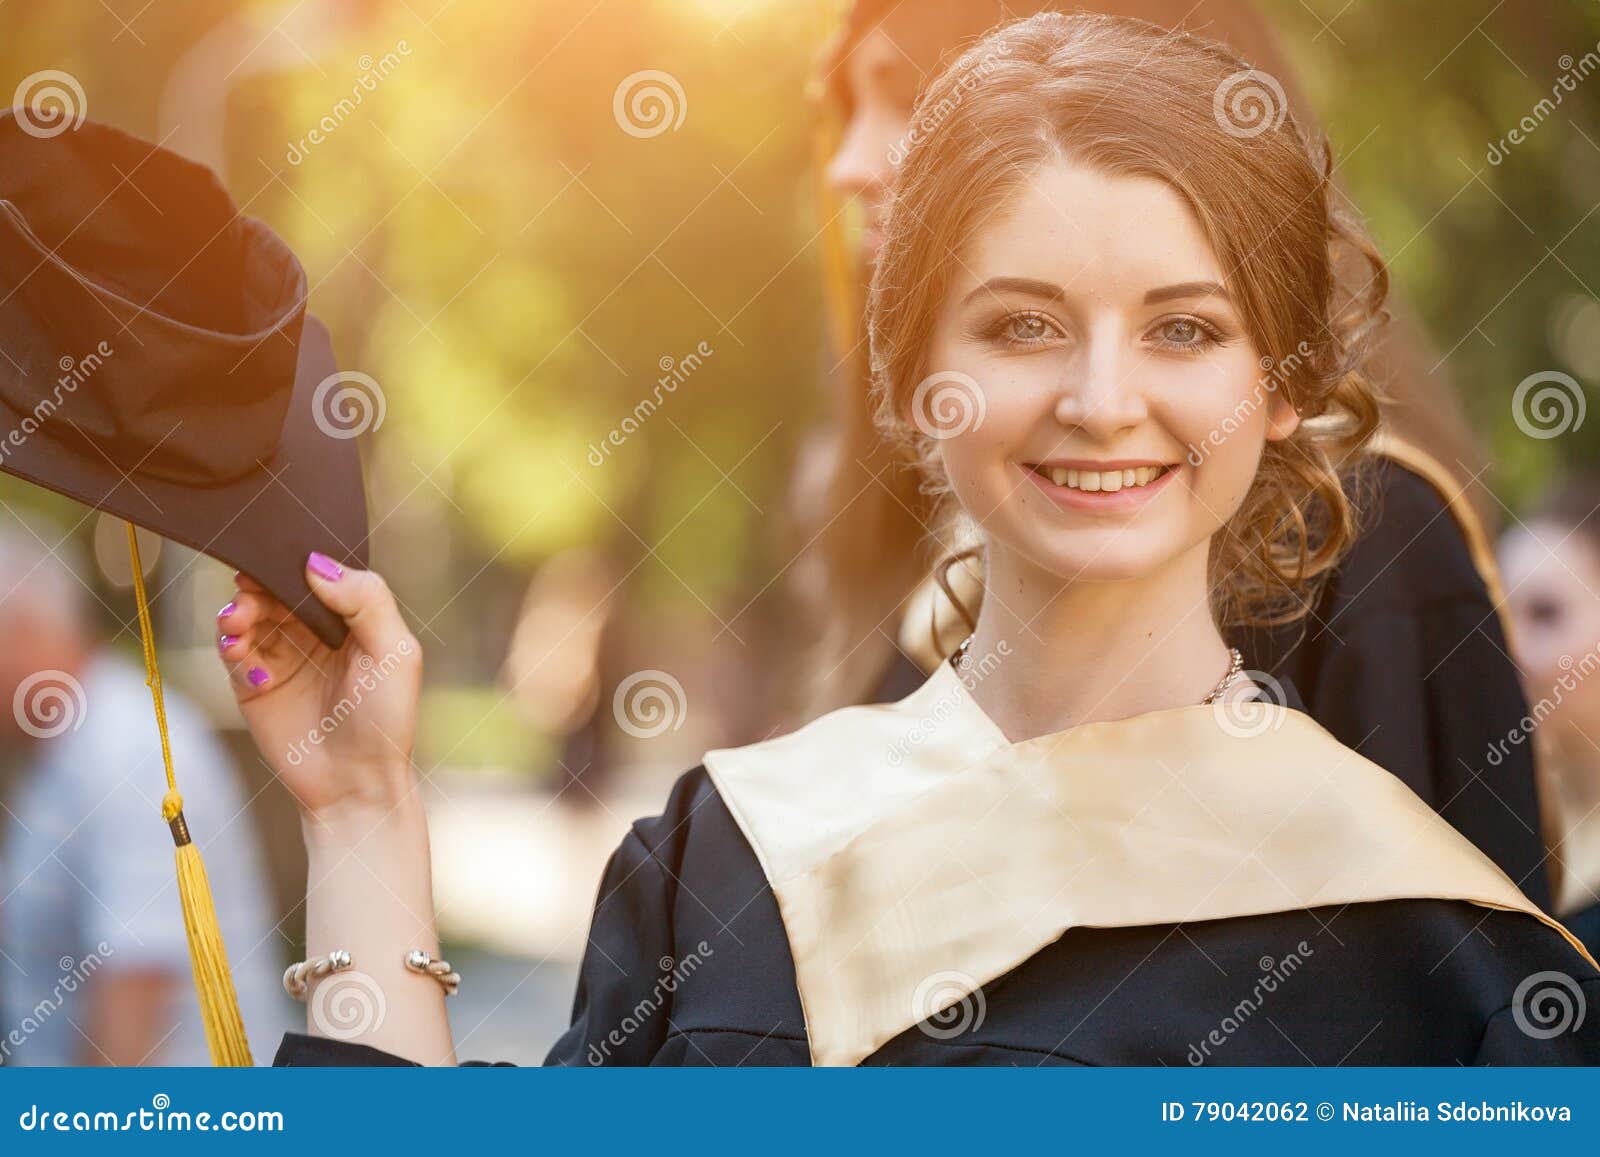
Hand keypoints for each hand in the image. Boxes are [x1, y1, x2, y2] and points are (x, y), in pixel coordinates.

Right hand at [217, 554, 422, 826]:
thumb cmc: (385, 719)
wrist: (355, 783)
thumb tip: (317, 562)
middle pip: (275, 589)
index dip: (294, 561)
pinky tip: (244, 660)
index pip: (317, 574)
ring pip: (248, 616)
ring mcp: (282, 656)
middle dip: (256, 586)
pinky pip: (233, 654)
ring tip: (237, 626)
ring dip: (237, 614)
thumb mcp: (394, 653)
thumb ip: (366, 601)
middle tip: (247, 596)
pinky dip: (232, 649)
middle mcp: (314, 631)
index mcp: (352, 617)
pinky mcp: (254, 685)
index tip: (275, 555)